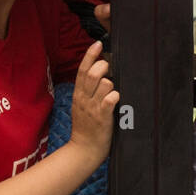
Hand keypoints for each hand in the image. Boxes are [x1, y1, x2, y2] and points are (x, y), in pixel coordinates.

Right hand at [69, 40, 118, 162]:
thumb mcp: (82, 105)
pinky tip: (116, 100)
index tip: (97, 44)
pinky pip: (110, 99)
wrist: (83, 150)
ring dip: (112, 83)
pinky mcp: (102, 117)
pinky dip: (115, 96)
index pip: (82, 70)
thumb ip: (88, 90)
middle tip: (109, 70)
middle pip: (93, 73)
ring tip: (112, 92)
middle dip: (104, 66)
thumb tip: (99, 72)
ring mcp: (93, 108)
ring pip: (105, 83)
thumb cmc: (86, 127)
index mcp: (79, 94)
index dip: (90, 55)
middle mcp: (84, 99)